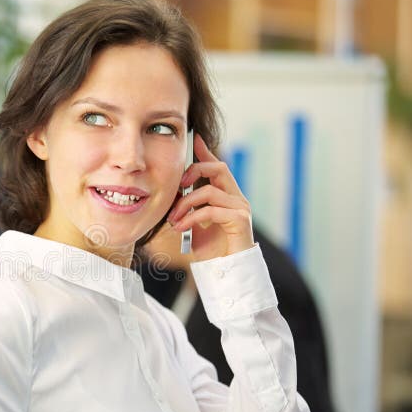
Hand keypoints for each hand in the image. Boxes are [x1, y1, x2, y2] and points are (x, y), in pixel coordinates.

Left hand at [164, 134, 253, 261]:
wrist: (226, 274)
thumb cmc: (209, 251)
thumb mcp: (193, 223)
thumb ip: (187, 207)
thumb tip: (171, 194)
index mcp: (226, 196)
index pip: (216, 166)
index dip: (206, 151)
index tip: (195, 138)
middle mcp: (236, 198)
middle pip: (218, 168)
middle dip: (194, 171)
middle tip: (177, 186)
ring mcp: (240, 208)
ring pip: (210, 191)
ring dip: (186, 203)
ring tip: (173, 219)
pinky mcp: (240, 221)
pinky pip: (212, 210)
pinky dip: (191, 217)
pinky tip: (181, 227)